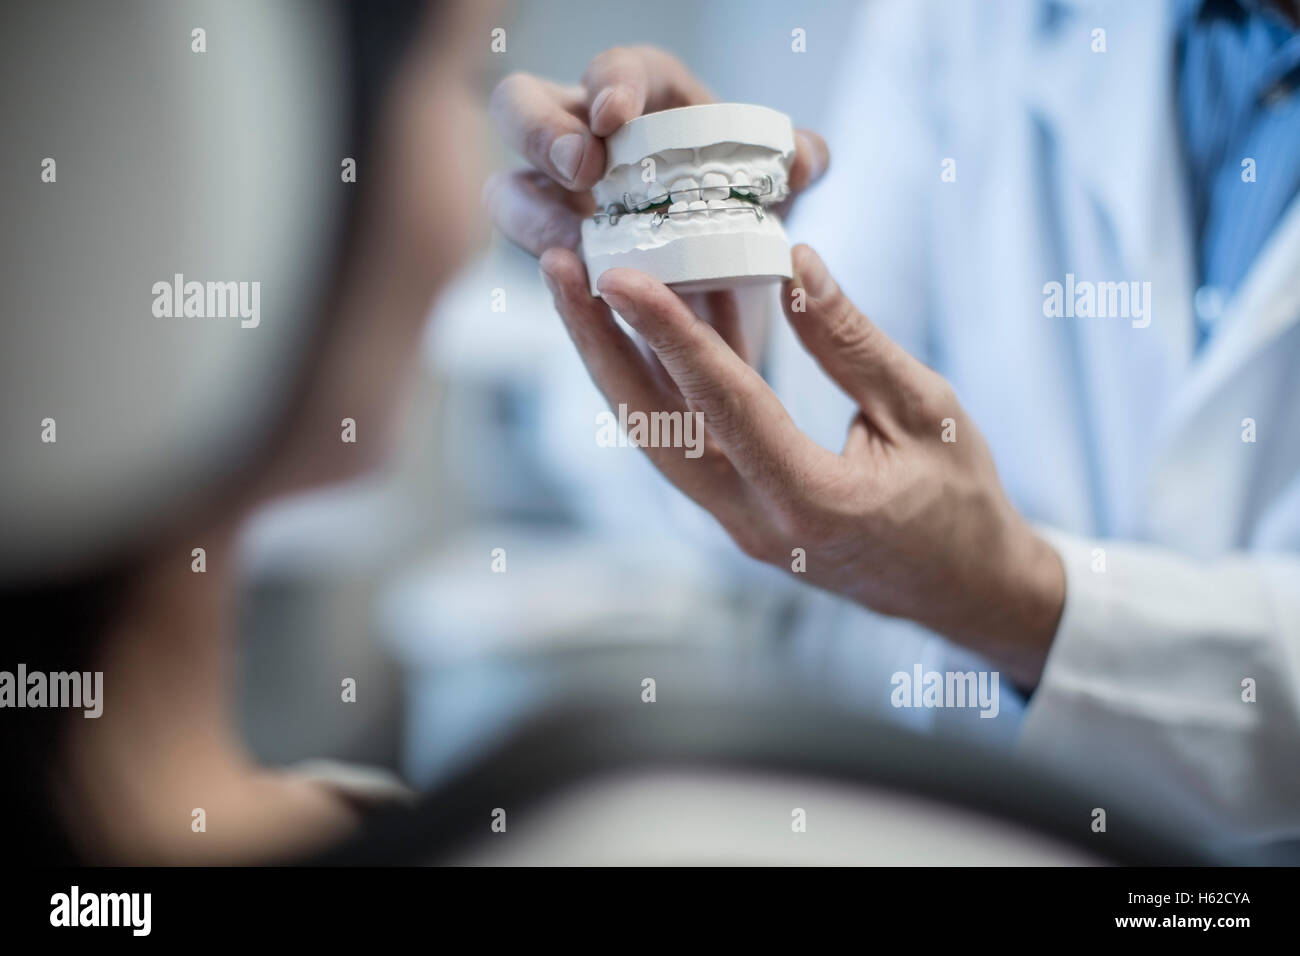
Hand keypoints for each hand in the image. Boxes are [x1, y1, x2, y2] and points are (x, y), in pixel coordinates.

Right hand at [484, 45, 828, 255]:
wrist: (720, 271)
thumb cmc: (735, 202)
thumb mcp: (774, 182)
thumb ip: (797, 161)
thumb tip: (803, 159)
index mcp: (642, 97)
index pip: (614, 70)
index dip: (610, 85)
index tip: (616, 115)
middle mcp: (581, 132)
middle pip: (521, 105)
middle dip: (541, 133)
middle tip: (582, 171)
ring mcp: (550, 190)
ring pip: (507, 186)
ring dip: (533, 215)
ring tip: (576, 248)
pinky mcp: (544, 243)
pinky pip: (525, 249)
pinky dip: (549, 265)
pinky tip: (583, 287)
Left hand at [540, 243, 1064, 686]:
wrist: (964, 590)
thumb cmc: (961, 504)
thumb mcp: (925, 412)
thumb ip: (853, 342)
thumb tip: (794, 263)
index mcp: (812, 503)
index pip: (724, 406)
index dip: (669, 334)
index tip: (618, 276)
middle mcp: (756, 522)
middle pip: (652, 428)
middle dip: (599, 345)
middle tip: (559, 269)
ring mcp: (739, 523)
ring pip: (657, 435)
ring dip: (617, 360)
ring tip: (582, 286)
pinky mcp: (738, 511)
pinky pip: (686, 440)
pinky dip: (664, 379)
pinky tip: (659, 319)